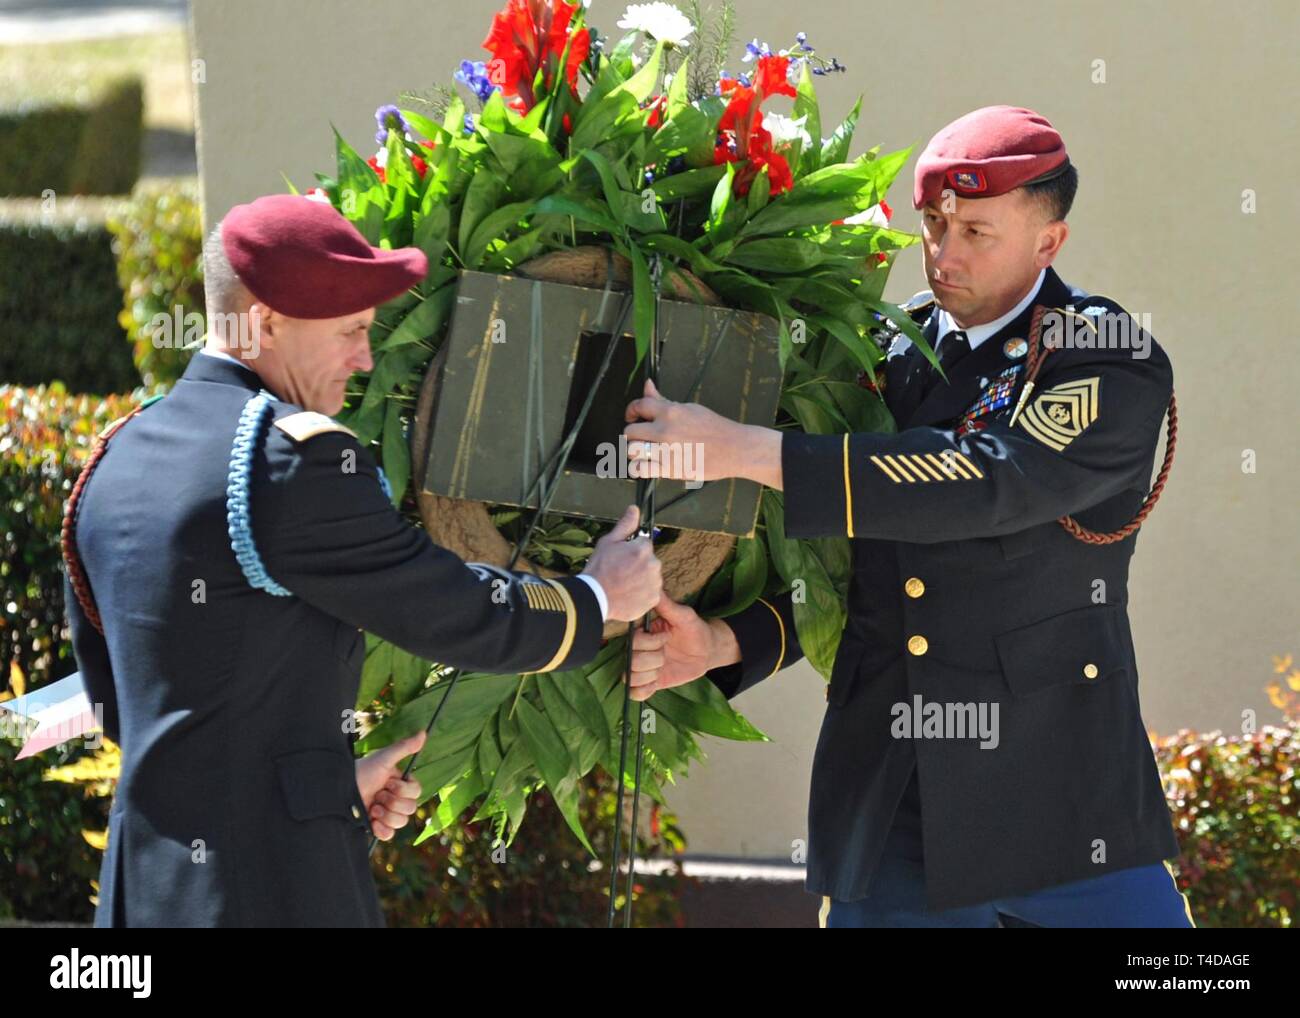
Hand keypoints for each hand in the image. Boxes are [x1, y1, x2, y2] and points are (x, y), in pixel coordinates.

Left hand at [355, 731, 424, 840]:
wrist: (339, 789)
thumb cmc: (362, 770)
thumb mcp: (383, 758)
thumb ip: (404, 747)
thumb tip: (424, 733)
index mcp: (401, 784)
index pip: (417, 793)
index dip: (402, 790)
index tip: (387, 783)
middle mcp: (397, 800)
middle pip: (411, 809)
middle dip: (392, 801)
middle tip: (377, 794)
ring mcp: (388, 814)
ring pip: (402, 822)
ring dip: (386, 814)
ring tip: (372, 806)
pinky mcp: (378, 827)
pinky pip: (390, 835)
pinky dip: (382, 829)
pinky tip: (372, 821)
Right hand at [583, 503, 661, 621]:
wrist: (595, 598)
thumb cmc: (599, 569)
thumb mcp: (608, 542)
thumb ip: (625, 525)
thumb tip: (634, 509)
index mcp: (644, 549)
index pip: (644, 544)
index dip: (631, 550)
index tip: (621, 558)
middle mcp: (654, 564)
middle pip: (649, 560)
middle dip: (638, 564)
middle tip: (621, 572)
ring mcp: (655, 583)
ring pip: (651, 576)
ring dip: (641, 578)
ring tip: (623, 584)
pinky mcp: (653, 598)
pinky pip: (650, 592)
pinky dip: (642, 593)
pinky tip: (628, 594)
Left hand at [624, 379, 782, 487]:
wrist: (735, 448)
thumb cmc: (714, 428)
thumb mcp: (689, 408)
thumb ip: (664, 401)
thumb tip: (647, 385)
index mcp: (670, 412)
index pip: (638, 406)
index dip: (631, 412)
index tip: (633, 417)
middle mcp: (665, 430)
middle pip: (630, 432)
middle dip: (633, 435)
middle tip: (640, 438)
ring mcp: (666, 450)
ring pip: (632, 451)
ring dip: (635, 452)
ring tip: (644, 452)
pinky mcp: (670, 469)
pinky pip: (640, 469)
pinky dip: (639, 468)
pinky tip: (647, 465)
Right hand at [628, 593, 738, 700]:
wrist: (706, 650)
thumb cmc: (694, 629)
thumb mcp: (684, 615)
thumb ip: (667, 605)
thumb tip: (654, 588)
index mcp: (643, 634)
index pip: (632, 642)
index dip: (650, 642)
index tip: (666, 637)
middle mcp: (638, 651)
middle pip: (631, 662)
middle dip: (654, 660)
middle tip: (666, 653)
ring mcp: (643, 668)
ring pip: (631, 678)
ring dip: (651, 675)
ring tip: (663, 666)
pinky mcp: (650, 683)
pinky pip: (636, 693)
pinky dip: (644, 690)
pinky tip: (656, 681)